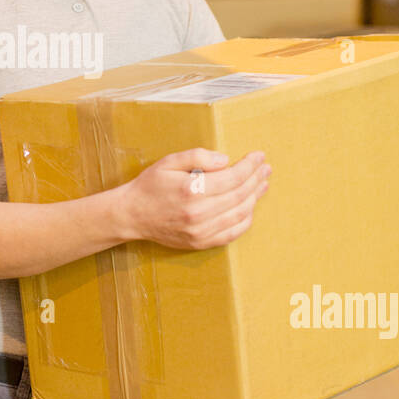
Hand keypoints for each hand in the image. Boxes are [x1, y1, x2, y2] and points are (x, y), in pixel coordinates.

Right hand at [120, 147, 269, 250]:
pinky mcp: (200, 242)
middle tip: (266, 168)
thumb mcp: (169, 162)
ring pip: (240, 214)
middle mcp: (198, 213)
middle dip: (256, 179)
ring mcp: (200, 231)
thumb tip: (226, 160)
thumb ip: (197, 156)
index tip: (259, 156)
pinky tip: (250, 207)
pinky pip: (231, 233)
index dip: (249, 166)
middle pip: (240, 195)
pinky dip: (245, 220)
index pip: (232, 177)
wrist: (132, 215)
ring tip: (262, 184)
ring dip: (254, 198)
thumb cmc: (150, 185)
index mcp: (191, 190)